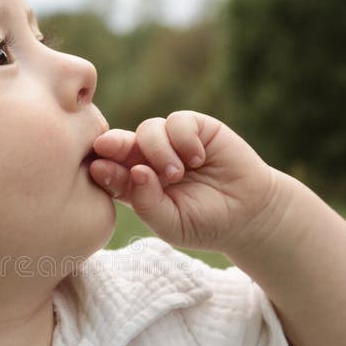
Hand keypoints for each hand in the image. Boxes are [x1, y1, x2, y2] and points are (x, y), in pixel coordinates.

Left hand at [89, 111, 277, 252]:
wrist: (248, 214)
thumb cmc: (205, 224)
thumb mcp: (172, 224)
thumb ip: (148, 203)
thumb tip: (135, 172)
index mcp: (135, 185)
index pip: (111, 172)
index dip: (103, 168)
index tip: (98, 169)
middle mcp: (149, 160)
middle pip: (122, 144)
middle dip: (114, 144)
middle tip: (108, 147)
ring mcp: (171, 143)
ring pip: (148, 130)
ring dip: (158, 151)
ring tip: (177, 174)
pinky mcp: (196, 129)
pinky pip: (178, 121)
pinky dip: (183, 138)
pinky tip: (197, 159)